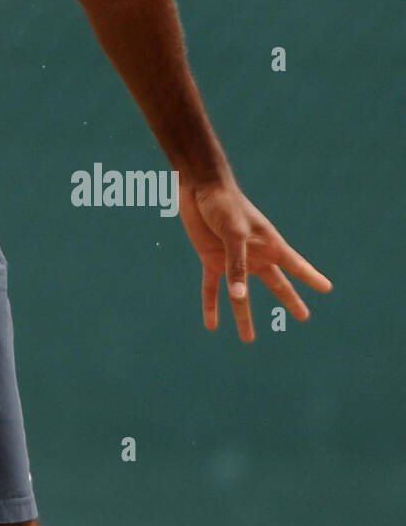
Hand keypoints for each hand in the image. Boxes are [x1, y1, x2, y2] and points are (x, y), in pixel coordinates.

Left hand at [177, 178, 331, 341]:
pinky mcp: (210, 259)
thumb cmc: (224, 204)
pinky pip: (212, 288)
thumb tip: (239, 298)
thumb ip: (237, 266)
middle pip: (276, 284)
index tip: (327, 288)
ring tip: (248, 339)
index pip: (296, 266)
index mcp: (269, 245)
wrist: (198, 186)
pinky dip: (211, 306)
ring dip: (243, 315)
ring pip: (241, 294)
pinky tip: (212, 326)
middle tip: (304, 317)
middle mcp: (254, 255)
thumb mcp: (234, 234)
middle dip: (290, 301)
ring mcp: (232, 259)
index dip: (312, 278)